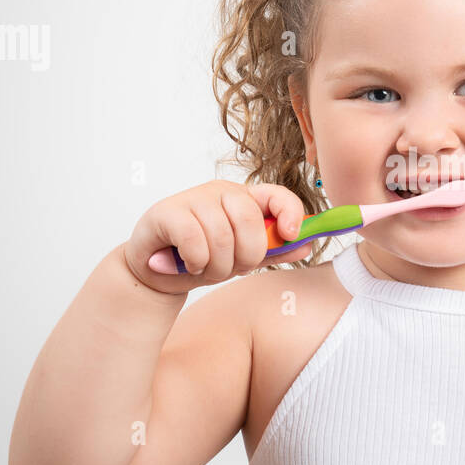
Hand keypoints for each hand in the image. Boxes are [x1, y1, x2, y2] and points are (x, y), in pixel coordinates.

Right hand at [123, 180, 312, 293]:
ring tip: (206, 269)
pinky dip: (196, 261)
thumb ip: (274, 251)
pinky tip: (189, 264)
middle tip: (230, 268)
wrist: (156, 273)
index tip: (291, 235)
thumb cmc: (203, 259)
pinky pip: (195, 239)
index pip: (278, 194)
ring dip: (218, 265)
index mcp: (245, 199)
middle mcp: (221, 192)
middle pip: (250, 220)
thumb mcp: (243, 258)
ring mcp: (193, 198)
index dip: (290, 212)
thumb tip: (308, 245)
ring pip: (222, 235)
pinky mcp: (167, 211)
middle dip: (246, 256)